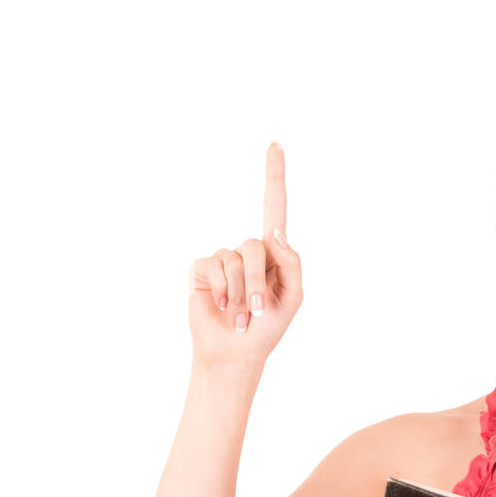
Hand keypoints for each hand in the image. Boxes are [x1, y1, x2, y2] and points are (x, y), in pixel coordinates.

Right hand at [187, 142, 302, 366]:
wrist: (237, 352)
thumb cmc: (268, 326)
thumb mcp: (292, 296)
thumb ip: (291, 262)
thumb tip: (274, 231)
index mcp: (273, 254)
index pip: (274, 209)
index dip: (274, 177)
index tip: (275, 144)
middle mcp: (247, 251)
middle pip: (255, 247)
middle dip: (258, 282)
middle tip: (258, 311)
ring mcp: (223, 259)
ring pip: (234, 260)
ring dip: (241, 293)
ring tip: (241, 316)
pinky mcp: (202, 269)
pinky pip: (213, 267)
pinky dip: (222, 291)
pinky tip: (222, 307)